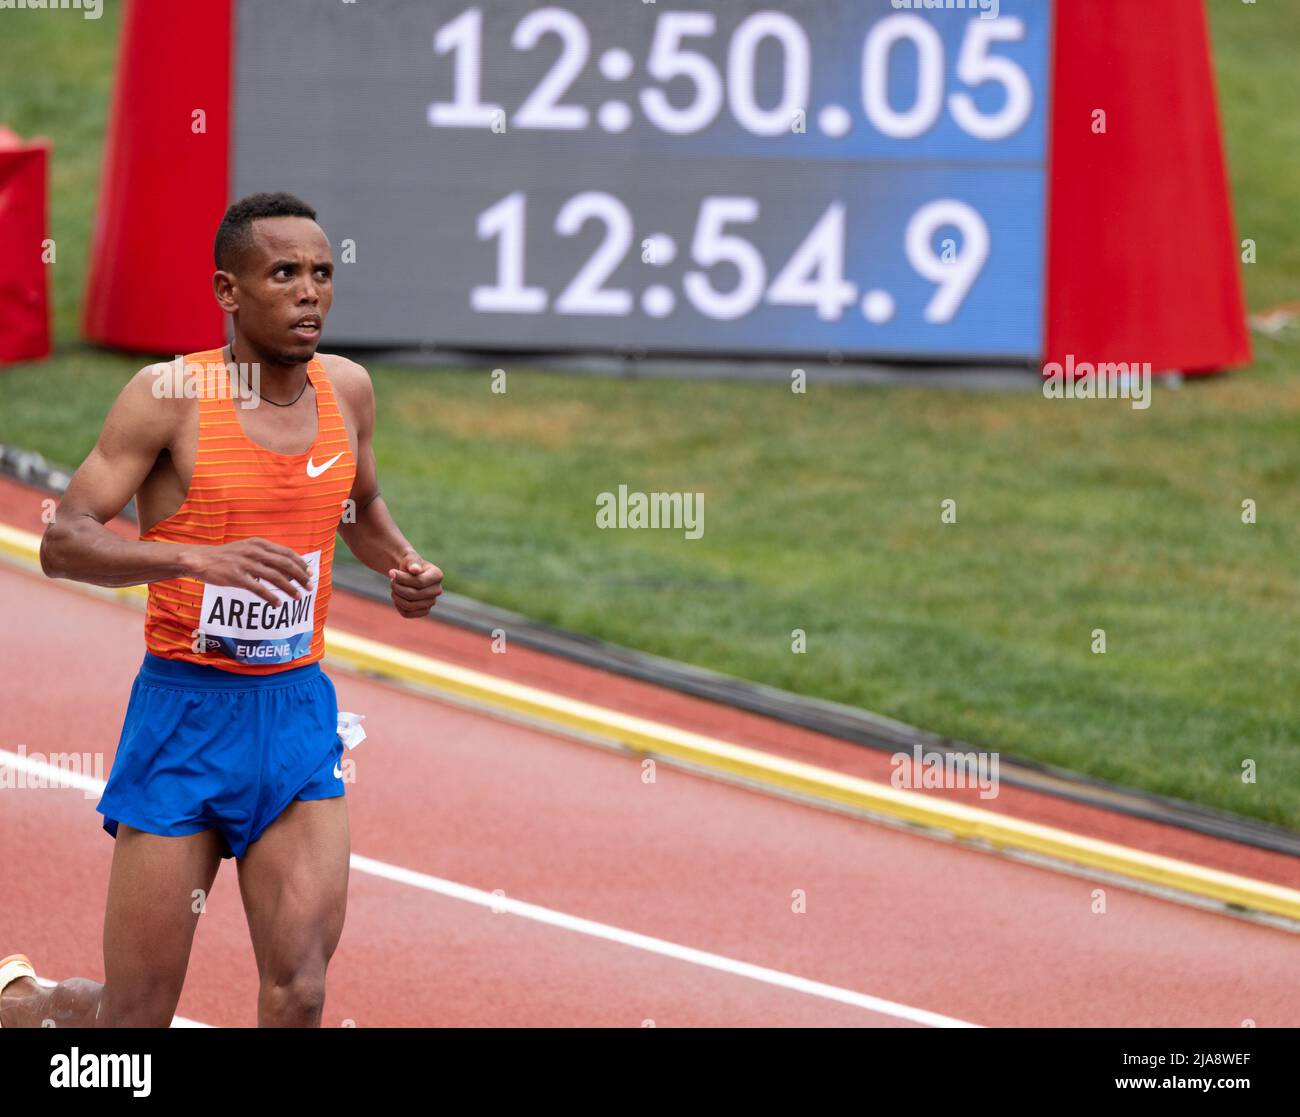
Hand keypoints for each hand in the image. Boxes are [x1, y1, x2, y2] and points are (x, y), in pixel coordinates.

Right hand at [187, 538, 312, 605]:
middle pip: (285, 564)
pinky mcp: (236, 577)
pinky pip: (258, 589)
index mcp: (259, 543)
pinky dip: (270, 597)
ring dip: (289, 588)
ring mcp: (245, 564)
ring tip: (298, 597)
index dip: (300, 563)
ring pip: (275, 577)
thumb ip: (265, 555)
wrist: (201, 559)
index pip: (286, 552)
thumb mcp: (247, 549)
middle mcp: (254, 552)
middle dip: (300, 577)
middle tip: (310, 587)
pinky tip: (277, 604)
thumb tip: (287, 567)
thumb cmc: (228, 556)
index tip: (310, 573)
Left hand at [387, 553, 443, 618]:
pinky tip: (397, 597)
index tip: (391, 572)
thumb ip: (412, 562)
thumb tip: (415, 570)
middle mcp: (437, 590)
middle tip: (391, 581)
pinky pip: (408, 614)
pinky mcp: (424, 611)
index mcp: (437, 575)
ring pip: (410, 606)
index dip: (402, 579)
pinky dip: (399, 606)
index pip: (419, 582)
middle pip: (414, 595)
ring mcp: (431, 602)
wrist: (408, 572)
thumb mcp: (410, 558)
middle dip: (398, 588)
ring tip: (393, 588)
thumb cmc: (409, 564)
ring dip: (396, 597)